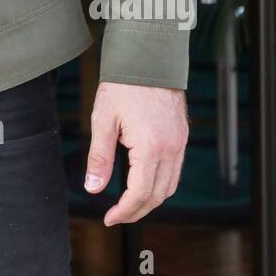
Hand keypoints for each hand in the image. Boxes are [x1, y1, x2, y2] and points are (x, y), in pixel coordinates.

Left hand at [84, 81, 188, 225]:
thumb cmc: (123, 85)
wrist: (147, 57)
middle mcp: (172, 148)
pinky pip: (175, 170)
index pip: (140, 193)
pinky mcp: (182, 136)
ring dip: (151, 200)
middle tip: (117, 216)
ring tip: (129, 204)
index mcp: (151, 146)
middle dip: (137, 211)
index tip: (109, 218)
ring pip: (171, 185)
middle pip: (159, 195)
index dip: (124, 211)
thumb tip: (93, 188)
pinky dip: (161, 183)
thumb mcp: (103, 120)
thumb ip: (99, 157)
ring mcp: (180, 142)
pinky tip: (144, 182)